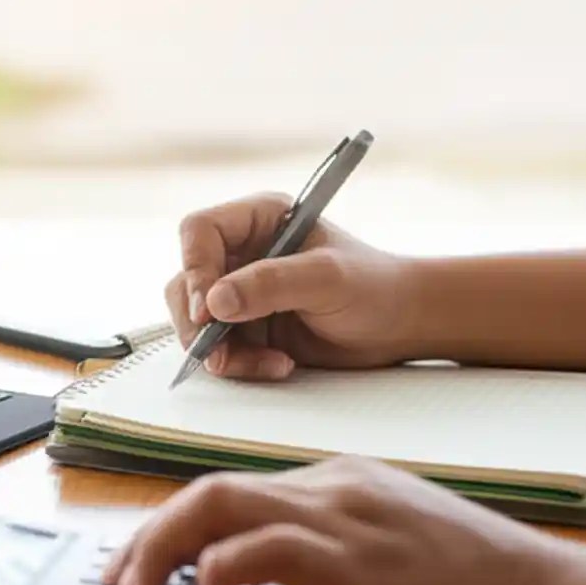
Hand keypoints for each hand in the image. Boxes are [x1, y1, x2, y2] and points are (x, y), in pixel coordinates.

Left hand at [102, 457, 585, 584]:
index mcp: (334, 483)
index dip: (174, 525)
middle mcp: (331, 487)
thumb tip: (252, 576)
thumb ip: (325, 552)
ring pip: (223, 504)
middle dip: (150, 532)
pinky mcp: (359, 560)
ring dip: (163, 547)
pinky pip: (274, 546)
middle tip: (119, 578)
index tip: (143, 560)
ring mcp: (344, 518)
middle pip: (211, 490)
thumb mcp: (387, 551)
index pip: (230, 490)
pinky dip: (229, 561)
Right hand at [167, 193, 417, 379]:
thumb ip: (271, 284)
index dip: (196, 269)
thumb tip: (215, 303)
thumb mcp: (326, 279)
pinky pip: (216, 347)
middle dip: (200, 323)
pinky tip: (276, 364)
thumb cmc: (375, 288)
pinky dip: (239, 363)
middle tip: (219, 352)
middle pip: (186, 281)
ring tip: (265, 362)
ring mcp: (239, 291)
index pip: (199, 232)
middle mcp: (241, 252)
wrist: (399, 326)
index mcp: (259, 219)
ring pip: (194, 320)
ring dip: (220, 350)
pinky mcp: (243, 326)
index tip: (210, 311)